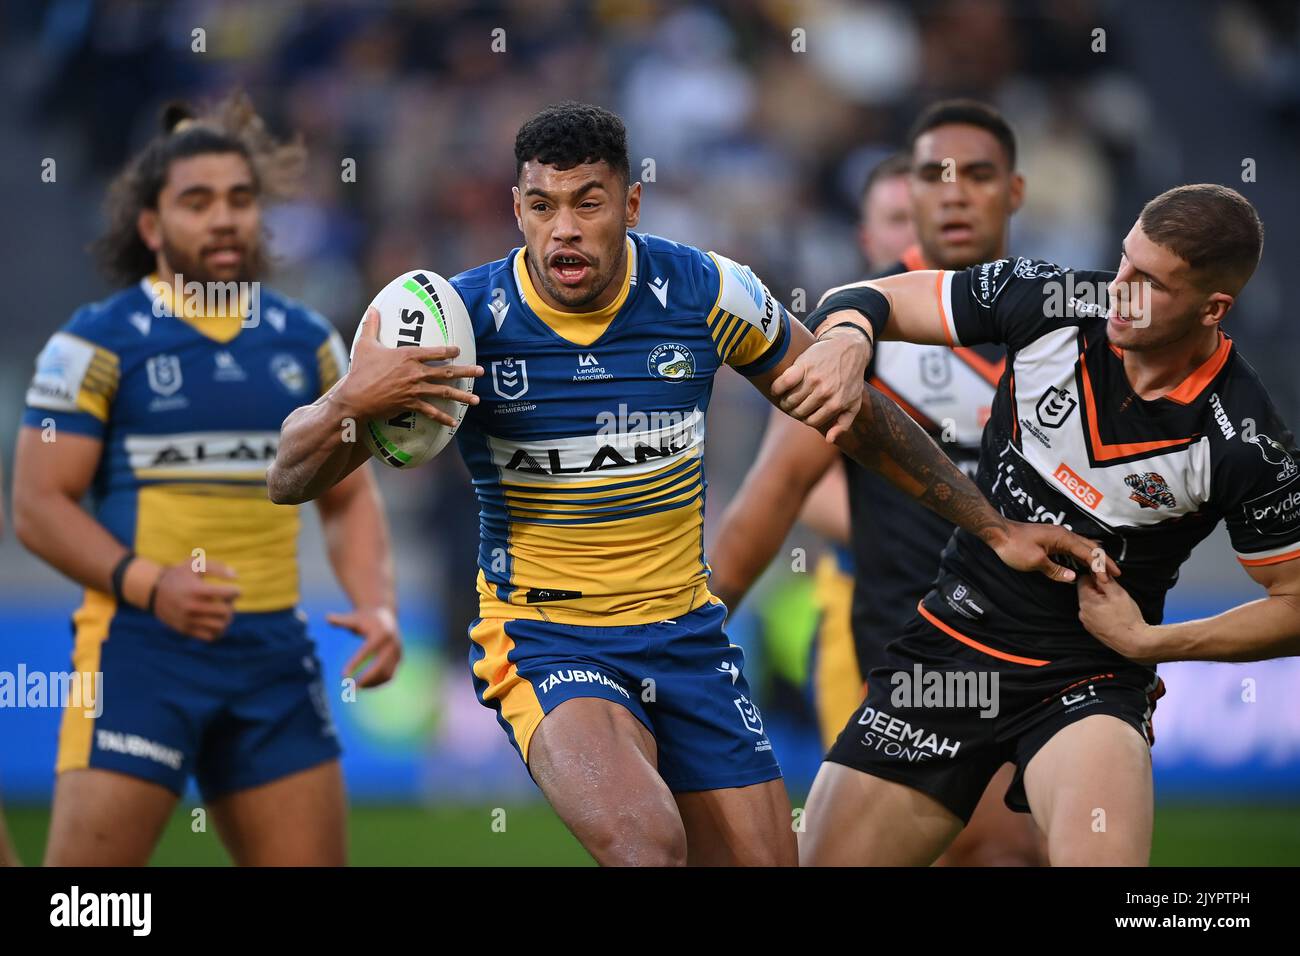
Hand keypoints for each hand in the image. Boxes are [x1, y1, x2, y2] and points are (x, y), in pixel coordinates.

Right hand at [150, 559, 241, 640]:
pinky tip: (215, 620)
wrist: (154, 591)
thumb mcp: (195, 564)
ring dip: (226, 618)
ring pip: (220, 626)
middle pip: (225, 612)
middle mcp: (191, 607)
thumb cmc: (179, 575)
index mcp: (195, 590)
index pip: (226, 594)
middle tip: (227, 601)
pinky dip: (218, 630)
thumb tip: (235, 577)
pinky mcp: (185, 630)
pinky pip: (210, 637)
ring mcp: (188, 620)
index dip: (235, 591)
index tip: (234, 590)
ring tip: (221, 611)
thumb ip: (217, 568)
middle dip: (231, 605)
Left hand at [329, 605, 401, 688]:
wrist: (385, 615)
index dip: (355, 664)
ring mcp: (398, 652)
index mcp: (382, 632)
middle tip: (350, 688)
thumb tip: (327, 617)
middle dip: (366, 679)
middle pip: (380, 666)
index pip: (367, 651)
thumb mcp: (353, 618)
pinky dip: (378, 683)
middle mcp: (392, 643)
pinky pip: (389, 675)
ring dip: (371, 683)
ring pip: (386, 674)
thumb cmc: (365, 618)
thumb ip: (341, 620)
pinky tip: (364, 686)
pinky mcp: (399, 658)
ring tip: (355, 688)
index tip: (343, 675)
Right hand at [337, 307, 482, 425]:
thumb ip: (372, 325)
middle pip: (446, 371)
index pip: (434, 351)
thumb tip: (373, 307)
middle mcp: (415, 372)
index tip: (458, 350)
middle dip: (466, 371)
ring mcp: (414, 389)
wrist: (355, 397)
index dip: (448, 350)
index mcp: (407, 355)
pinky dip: (442, 417)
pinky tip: (454, 422)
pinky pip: (430, 411)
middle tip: (481, 371)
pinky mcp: (410, 404)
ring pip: (443, 392)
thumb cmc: (360, 370)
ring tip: (476, 400)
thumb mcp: (365, 344)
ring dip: (462, 396)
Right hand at [770, 329, 871, 441]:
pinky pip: (784, 382)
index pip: (810, 421)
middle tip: (792, 406)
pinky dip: (777, 388)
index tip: (802, 413)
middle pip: (798, 411)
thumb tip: (829, 440)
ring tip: (786, 398)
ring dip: (785, 401)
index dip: (804, 419)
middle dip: (793, 411)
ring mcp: (813, 379)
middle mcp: (824, 393)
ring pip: (790, 399)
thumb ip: (843, 423)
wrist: (850, 348)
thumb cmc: (851, 378)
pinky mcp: (804, 366)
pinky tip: (776, 389)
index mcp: (835, 404)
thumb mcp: (854, 403)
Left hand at [984, 521, 1119, 583]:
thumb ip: (1055, 570)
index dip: (1100, 567)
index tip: (1109, 579)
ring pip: (1083, 546)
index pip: (1088, 553)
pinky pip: (1073, 547)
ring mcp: (1058, 535)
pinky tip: (1085, 561)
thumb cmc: (1014, 546)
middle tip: (1117, 573)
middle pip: (1090, 547)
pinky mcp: (1051, 539)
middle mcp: (1064, 534)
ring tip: (1105, 569)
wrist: (998, 533)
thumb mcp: (1035, 562)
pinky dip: (1083, 555)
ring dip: (1095, 557)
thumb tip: (1073, 577)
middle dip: (1104, 560)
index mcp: (1063, 538)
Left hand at [1078, 573, 1159, 662]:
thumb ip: (1104, 580)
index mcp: (1086, 601)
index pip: (1083, 579)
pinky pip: (1093, 614)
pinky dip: (1100, 611)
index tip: (1108, 584)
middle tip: (1114, 596)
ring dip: (1099, 601)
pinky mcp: (1091, 629)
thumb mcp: (1118, 593)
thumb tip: (1096, 568)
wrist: (1133, 642)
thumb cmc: (1127, 617)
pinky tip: (1113, 616)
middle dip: (1098, 590)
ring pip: (1090, 603)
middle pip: (1085, 591)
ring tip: (1114, 608)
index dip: (1096, 578)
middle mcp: (1082, 611)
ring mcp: (1086, 622)